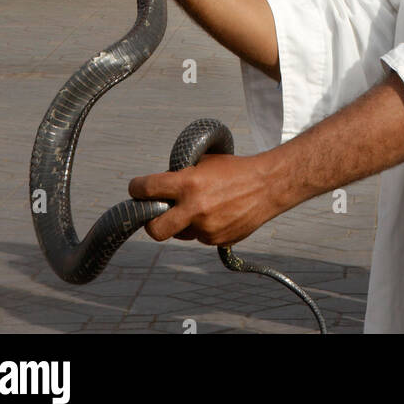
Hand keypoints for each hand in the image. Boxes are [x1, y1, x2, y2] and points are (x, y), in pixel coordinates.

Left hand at [128, 151, 282, 245]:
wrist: (267, 186)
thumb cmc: (235, 169)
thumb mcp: (205, 162)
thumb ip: (182, 175)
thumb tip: (162, 187)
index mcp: (189, 183)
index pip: (148, 188)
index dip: (137, 188)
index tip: (136, 189)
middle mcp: (194, 208)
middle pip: (155, 230)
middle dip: (151, 223)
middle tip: (155, 215)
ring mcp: (206, 228)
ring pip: (180, 233)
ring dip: (183, 223)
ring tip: (201, 207)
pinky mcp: (217, 240)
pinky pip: (200, 237)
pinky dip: (203, 228)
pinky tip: (217, 213)